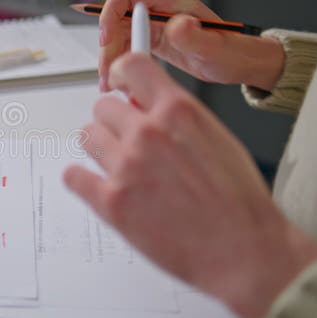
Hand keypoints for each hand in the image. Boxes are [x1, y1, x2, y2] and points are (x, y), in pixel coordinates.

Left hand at [64, 54, 316, 317]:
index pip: (132, 66)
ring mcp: (125, 168)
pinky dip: (82, 180)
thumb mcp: (218, 139)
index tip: (120, 85)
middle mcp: (147, 134)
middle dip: (116, 122)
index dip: (122, 75)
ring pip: (87, 137)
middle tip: (130, 142)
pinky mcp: (110, 202)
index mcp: (178, 112)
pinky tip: (99, 186)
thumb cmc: (238, 202)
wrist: (243, 251)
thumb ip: (178, 118)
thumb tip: (145, 106)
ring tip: (123, 168)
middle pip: (103, 107)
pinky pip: (73, 176)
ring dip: (101, 148)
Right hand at [97, 0, 284, 91]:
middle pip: (116, 18)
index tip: (106, 39)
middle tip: (108, 75)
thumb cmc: (230, 53)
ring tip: (110, 84)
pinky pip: (125, 47)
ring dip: (109, 58)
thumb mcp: (214, 47)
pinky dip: (118, 64)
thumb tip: (176, 25)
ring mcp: (152, 22)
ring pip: (116, 35)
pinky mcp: (150, 37)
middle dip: (108, 46)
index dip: (109, 13)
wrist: (235, 63)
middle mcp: (157, 7)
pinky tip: (118, 82)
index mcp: (170, 0)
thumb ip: (194, 36)